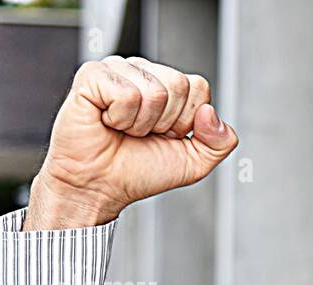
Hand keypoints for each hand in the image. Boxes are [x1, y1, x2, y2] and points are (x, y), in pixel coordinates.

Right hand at [25, 56, 238, 230]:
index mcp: (167, 87)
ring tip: (123, 129)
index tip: (165, 135)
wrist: (100, 186)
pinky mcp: (92, 75)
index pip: (198, 87)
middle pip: (179, 85)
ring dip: (141, 123)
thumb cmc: (138, 171)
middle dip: (165, 122)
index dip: (186, 121)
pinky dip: (119, 118)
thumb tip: (210, 113)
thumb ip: (220, 142)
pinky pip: (126, 94)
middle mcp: (143, 73)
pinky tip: (107, 121)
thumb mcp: (194, 163)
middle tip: (141, 134)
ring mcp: (117, 70)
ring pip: (155, 91)